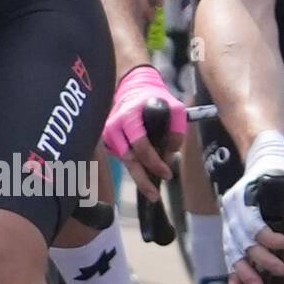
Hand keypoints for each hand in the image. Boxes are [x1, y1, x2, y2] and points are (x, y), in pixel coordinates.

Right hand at [102, 65, 186, 199]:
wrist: (133, 87)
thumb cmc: (155, 98)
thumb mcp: (174, 108)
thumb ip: (177, 129)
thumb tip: (170, 153)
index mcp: (129, 116)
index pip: (140, 145)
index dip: (154, 162)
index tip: (167, 173)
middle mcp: (114, 126)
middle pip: (127, 158)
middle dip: (141, 179)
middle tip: (154, 195)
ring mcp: (107, 133)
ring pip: (123, 160)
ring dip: (137, 173)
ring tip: (150, 187)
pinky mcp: (106, 138)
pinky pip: (119, 157)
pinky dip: (132, 165)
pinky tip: (142, 171)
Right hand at [221, 132, 283, 283]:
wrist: (264, 159)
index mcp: (245, 195)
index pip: (251, 222)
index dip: (267, 237)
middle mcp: (232, 209)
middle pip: (240, 239)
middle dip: (258, 258)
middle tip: (279, 270)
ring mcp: (229, 220)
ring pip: (232, 249)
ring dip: (242, 270)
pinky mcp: (232, 230)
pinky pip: (230, 253)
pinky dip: (233, 273)